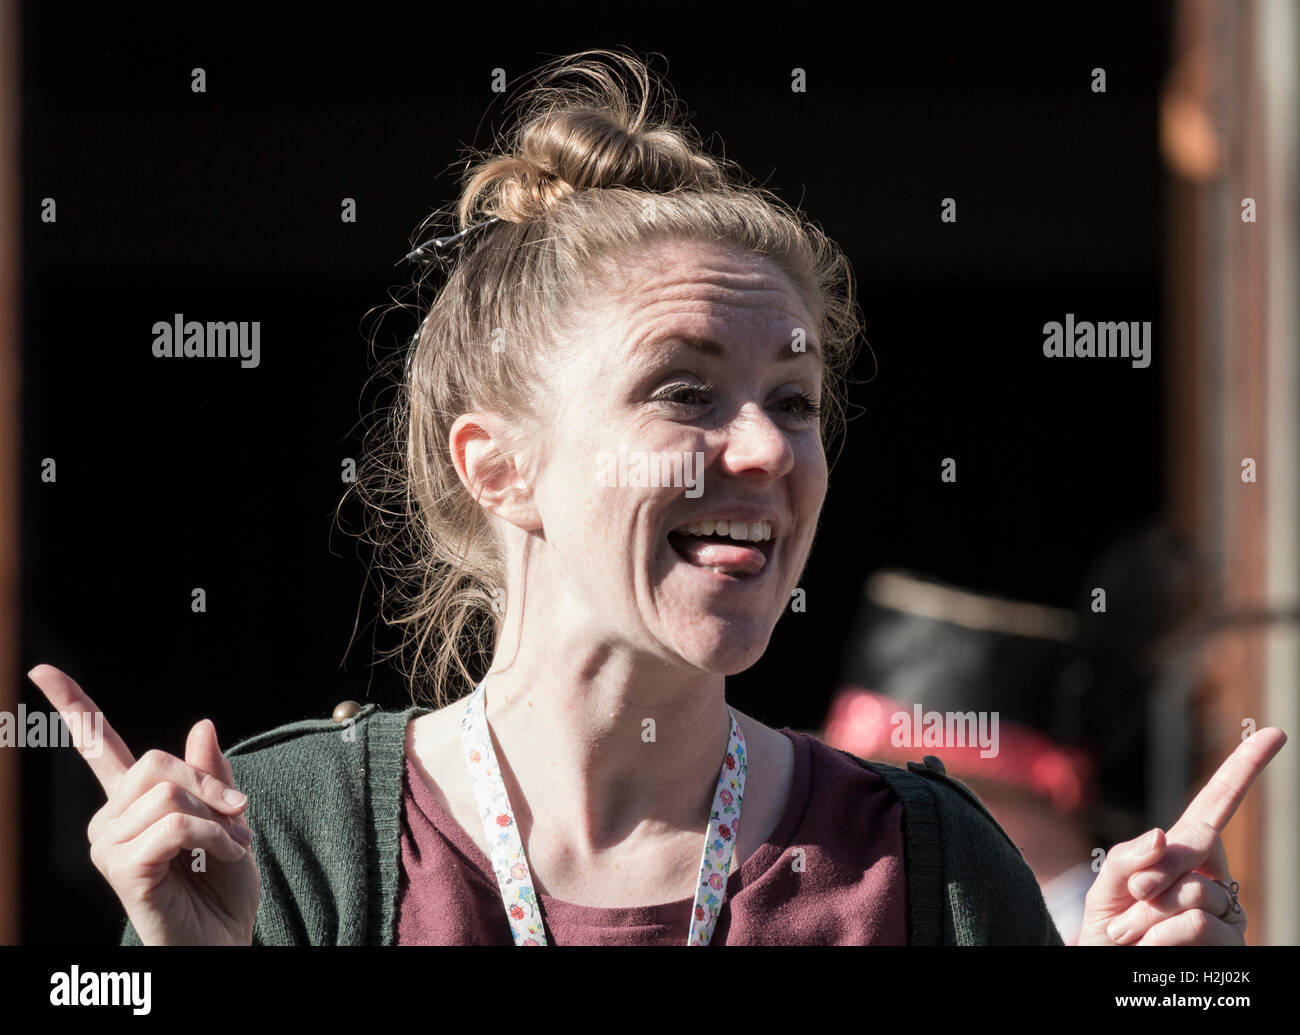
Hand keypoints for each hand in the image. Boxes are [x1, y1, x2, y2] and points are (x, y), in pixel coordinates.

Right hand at [28, 664, 260, 944]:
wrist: (225, 942)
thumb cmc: (222, 888)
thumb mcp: (229, 818)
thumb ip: (211, 774)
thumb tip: (201, 723)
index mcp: (133, 802)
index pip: (98, 745)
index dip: (72, 706)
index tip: (41, 669)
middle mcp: (110, 821)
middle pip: (156, 763)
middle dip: (211, 784)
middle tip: (241, 816)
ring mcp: (110, 846)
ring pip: (170, 793)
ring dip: (219, 818)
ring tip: (231, 847)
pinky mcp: (122, 870)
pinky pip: (176, 824)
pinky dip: (214, 835)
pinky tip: (226, 856)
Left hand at [1078, 726, 1285, 944]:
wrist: (1110, 978)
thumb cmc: (1108, 935)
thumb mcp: (1106, 891)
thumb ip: (1130, 860)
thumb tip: (1164, 835)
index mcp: (1184, 855)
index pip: (1216, 804)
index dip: (1244, 769)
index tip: (1274, 733)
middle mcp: (1215, 880)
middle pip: (1197, 846)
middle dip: (1154, 871)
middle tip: (1127, 899)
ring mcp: (1227, 915)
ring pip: (1193, 891)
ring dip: (1148, 914)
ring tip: (1132, 936)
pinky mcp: (1231, 946)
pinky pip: (1196, 923)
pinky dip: (1160, 935)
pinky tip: (1151, 951)